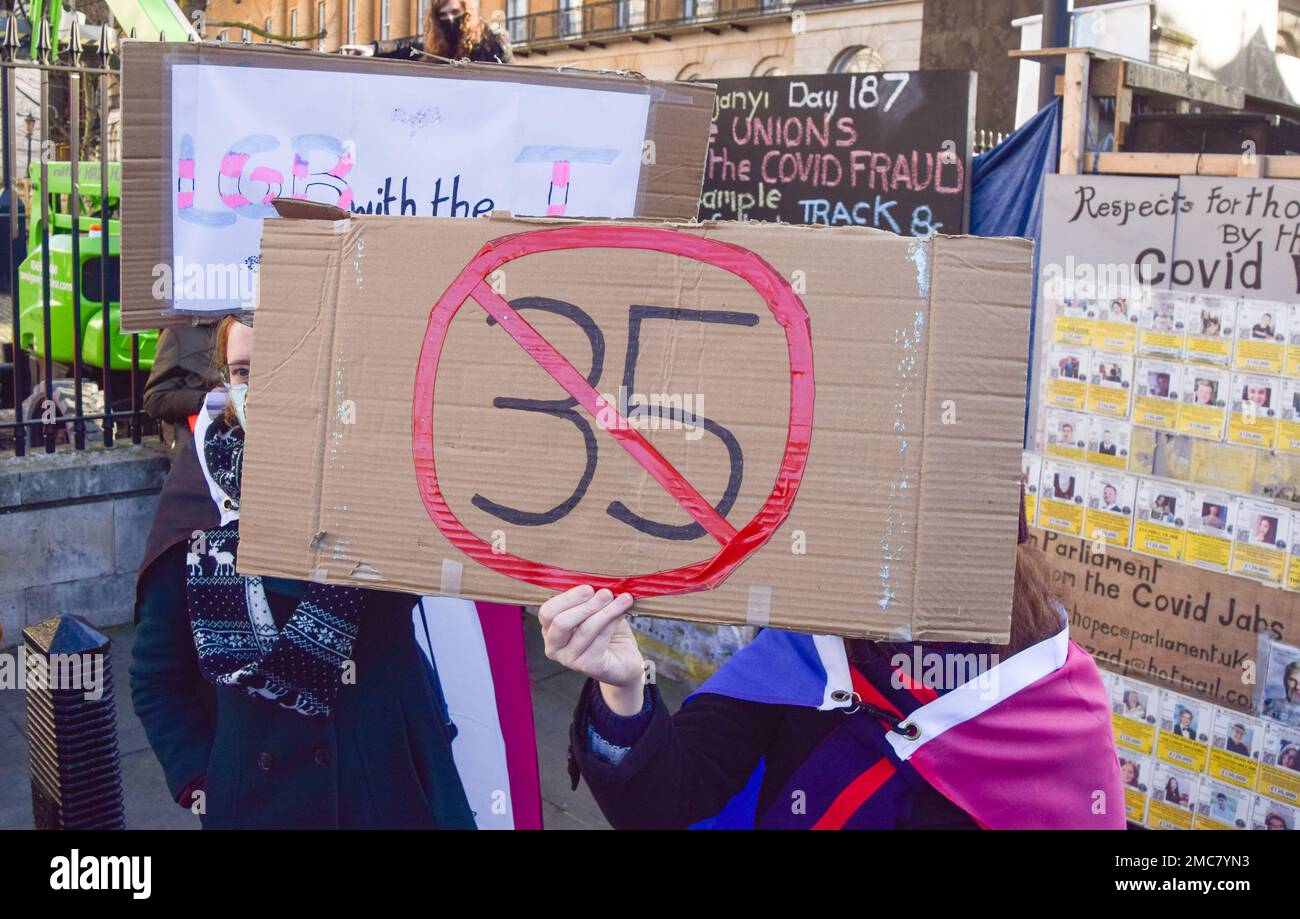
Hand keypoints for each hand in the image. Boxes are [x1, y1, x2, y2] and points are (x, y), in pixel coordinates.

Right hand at [540, 586, 644, 714]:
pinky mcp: (588, 667)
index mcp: (550, 629)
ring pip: (584, 630)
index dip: (567, 598)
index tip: (588, 587)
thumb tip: (598, 578)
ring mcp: (569, 660)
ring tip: (623, 599)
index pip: (547, 612)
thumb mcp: (594, 610)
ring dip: (606, 611)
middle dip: (585, 605)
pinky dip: (613, 622)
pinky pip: (600, 640)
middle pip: (561, 623)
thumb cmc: (606, 631)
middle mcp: (554, 647)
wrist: (624, 660)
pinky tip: (623, 611)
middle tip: (606, 593)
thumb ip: (589, 597)